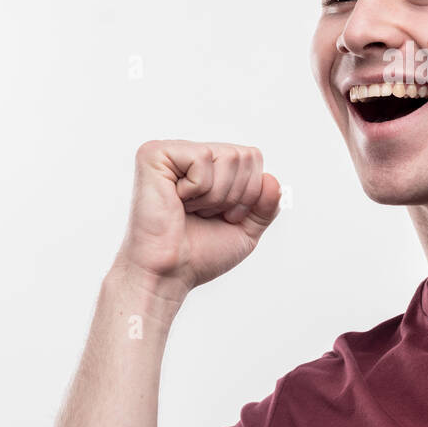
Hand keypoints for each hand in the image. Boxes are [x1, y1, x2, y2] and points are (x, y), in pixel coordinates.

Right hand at [114, 141, 281, 297]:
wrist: (168, 274)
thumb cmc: (198, 254)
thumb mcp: (246, 229)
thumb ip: (266, 204)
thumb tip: (272, 179)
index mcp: (210, 168)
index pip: (253, 158)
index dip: (249, 193)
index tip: (224, 216)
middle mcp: (191, 155)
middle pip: (245, 156)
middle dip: (235, 195)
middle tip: (205, 214)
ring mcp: (172, 152)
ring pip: (228, 157)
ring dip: (216, 196)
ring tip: (190, 210)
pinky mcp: (154, 154)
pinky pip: (202, 159)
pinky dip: (198, 189)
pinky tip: (177, 201)